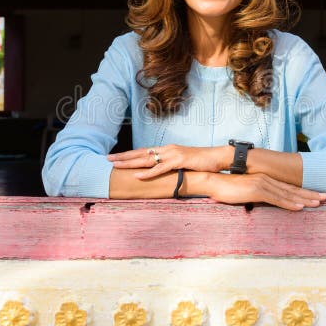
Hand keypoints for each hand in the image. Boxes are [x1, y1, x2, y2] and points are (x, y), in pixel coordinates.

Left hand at [107, 144, 230, 178]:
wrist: (218, 157)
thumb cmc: (202, 162)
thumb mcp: (183, 162)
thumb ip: (172, 165)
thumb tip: (162, 171)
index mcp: (167, 149)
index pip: (144, 151)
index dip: (129, 154)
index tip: (116, 157)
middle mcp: (167, 149)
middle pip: (141, 153)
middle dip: (123, 156)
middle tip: (108, 159)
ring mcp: (173, 154)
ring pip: (146, 159)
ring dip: (130, 162)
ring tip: (116, 165)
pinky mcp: (179, 161)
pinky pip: (160, 168)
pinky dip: (148, 173)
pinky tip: (137, 176)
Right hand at [201, 172, 325, 210]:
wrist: (213, 181)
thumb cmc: (226, 188)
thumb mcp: (244, 192)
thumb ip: (255, 195)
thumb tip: (261, 202)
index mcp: (265, 180)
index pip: (287, 187)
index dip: (302, 191)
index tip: (315, 195)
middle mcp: (267, 179)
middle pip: (292, 189)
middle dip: (310, 194)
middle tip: (325, 197)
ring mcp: (263, 184)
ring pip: (288, 194)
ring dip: (304, 199)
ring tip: (318, 203)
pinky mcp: (257, 190)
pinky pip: (277, 199)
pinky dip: (290, 203)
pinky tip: (300, 207)